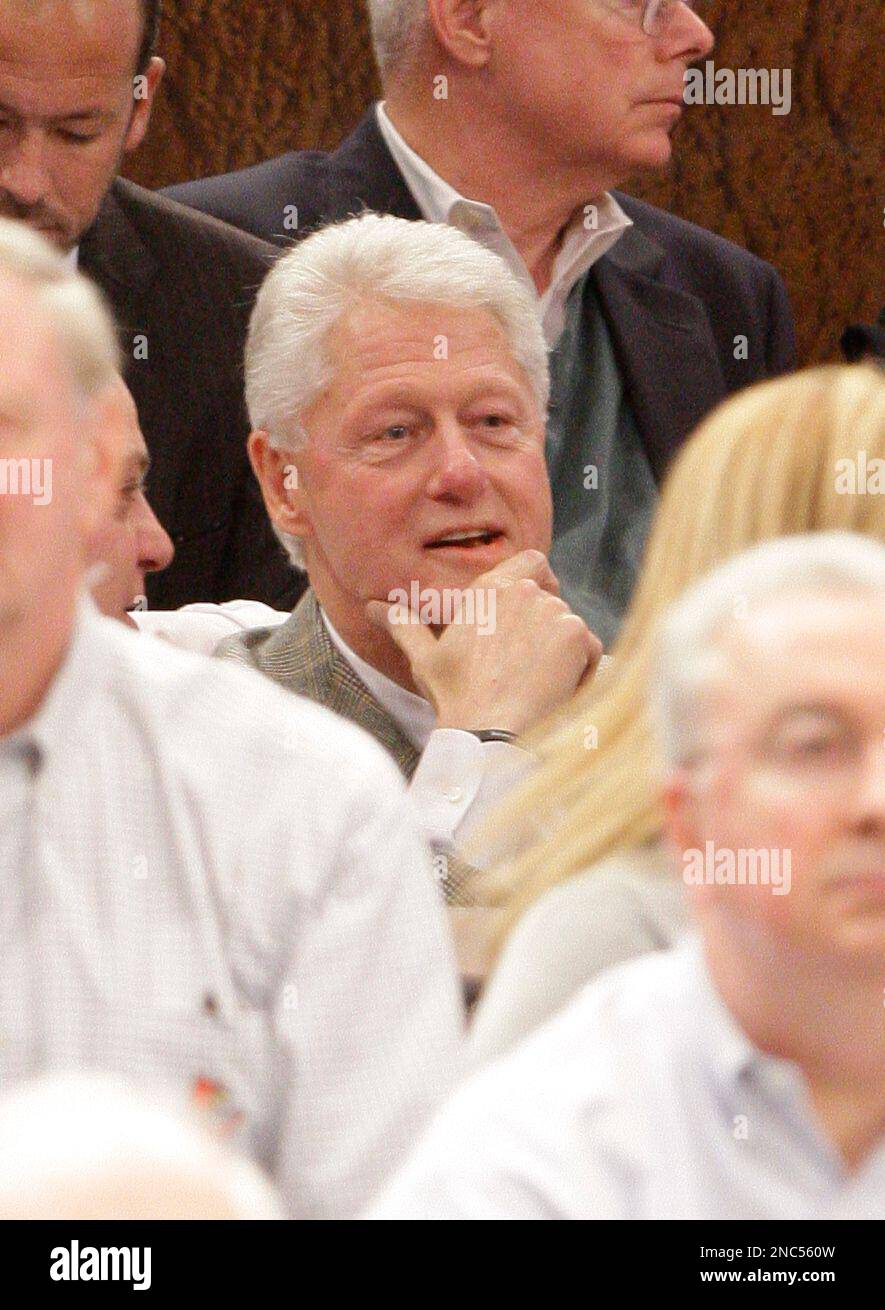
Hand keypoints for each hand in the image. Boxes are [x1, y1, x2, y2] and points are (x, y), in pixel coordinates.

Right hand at [366, 550, 601, 734]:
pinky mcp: (577, 637)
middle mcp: (524, 592)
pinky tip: (556, 692)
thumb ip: (403, 623)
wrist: (487, 730)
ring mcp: (554, 612)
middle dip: (547, 627)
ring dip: (562, 652)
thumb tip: (372, 607)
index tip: (531, 612)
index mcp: (490, 590)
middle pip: (554, 598)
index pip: (532, 562)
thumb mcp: (424, 657)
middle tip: (528, 664)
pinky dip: (581, 671)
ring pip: (571, 626)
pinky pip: (591, 649)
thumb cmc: (454, 695)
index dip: (539, 582)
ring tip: (536, 685)